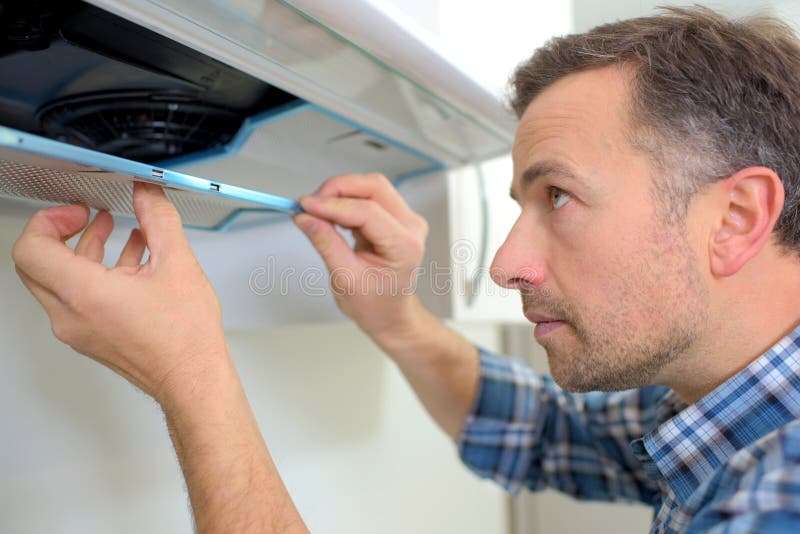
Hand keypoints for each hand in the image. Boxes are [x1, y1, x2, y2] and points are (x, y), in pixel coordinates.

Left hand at [12, 182, 228, 404]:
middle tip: (84, 216)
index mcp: (85, 294)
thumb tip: (147, 194)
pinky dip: (94, 272)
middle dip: (61, 232)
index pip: (31, 249)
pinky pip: (76, 298)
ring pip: (57, 281)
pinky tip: (127, 259)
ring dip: (81, 250)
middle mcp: (71, 315)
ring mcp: (78, 329)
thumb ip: (158, 219)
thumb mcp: (177, 263)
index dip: (49, 221)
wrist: (192, 378)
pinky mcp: (90, 337)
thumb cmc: (185, 337)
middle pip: (37, 264)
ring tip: (110, 229)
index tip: (76, 211)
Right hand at [293, 173, 428, 338]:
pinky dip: (345, 200)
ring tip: (316, 211)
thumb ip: (326, 244)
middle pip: (374, 187)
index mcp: (404, 246)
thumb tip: (304, 217)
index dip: (332, 205)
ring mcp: (405, 219)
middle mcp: (411, 227)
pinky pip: (368, 196)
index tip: (304, 206)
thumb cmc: (375, 305)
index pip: (367, 211)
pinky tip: (329, 214)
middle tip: (309, 204)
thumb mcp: (344, 279)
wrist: (390, 314)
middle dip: (338, 189)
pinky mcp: (394, 217)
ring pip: (370, 187)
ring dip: (340, 193)